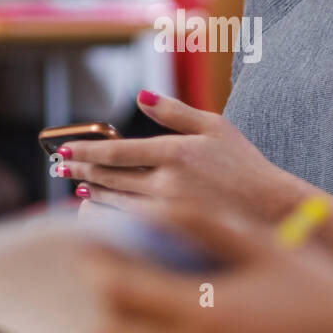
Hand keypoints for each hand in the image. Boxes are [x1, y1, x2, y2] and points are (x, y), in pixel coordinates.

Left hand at [60, 90, 305, 221]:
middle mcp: (167, 182)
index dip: (86, 152)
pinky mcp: (173, 235)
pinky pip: (130, 227)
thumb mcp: (215, 127)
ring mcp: (168, 213)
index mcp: (175, 152)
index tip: (64, 150)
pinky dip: (110, 219)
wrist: (272, 210)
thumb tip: (141, 96)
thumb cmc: (245, 166)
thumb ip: (175, 111)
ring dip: (91, 195)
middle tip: (59, 167)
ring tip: (76, 187)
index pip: (117, 152)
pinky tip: (100, 214)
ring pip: (116, 204)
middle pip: (109, 177)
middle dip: (80, 172)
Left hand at [85, 205, 332, 332]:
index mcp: (205, 311)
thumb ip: (203, 225)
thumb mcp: (263, 247)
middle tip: (102, 283)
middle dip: (103, 308)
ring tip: (119, 317)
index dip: (97, 268)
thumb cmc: (322, 290)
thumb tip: (153, 206)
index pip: (124, 291)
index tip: (83, 251)